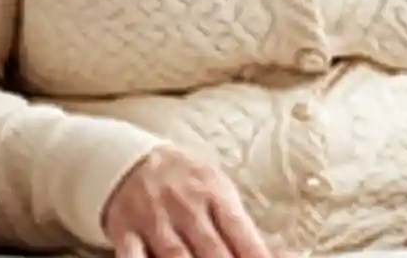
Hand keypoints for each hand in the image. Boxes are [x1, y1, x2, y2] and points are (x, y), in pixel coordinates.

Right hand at [104, 144, 273, 257]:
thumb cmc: (186, 180)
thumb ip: (241, 226)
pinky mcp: (125, 231)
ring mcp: (155, 220)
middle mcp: (187, 207)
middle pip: (212, 249)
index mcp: (215, 195)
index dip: (255, 255)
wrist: (131, 158)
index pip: (241, 232)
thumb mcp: (218, 190)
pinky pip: (132, 256)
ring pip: (176, 256)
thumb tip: (281, 254)